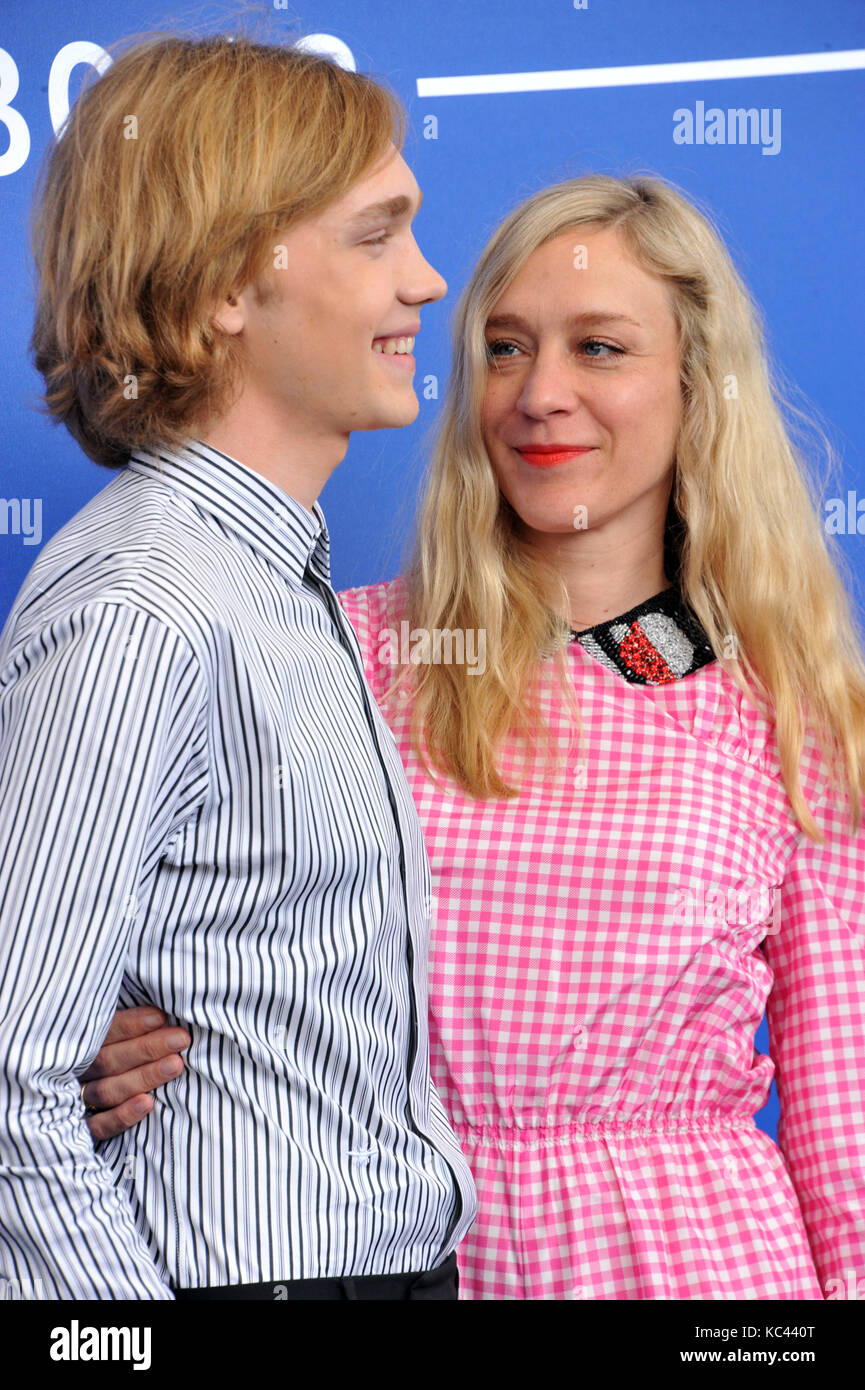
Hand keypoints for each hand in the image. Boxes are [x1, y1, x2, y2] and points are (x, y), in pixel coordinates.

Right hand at [82, 1007, 190, 1141]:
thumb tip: (157, 1006)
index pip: (103, 1033)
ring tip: (175, 1065)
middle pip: (108, 1060)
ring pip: (107, 1091)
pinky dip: (122, 1116)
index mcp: (75, 1044)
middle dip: (147, 1048)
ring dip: (143, 1077)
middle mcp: (73, 1072)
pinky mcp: (79, 1131)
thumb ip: (120, 1019)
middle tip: (181, 1039)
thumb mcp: (105, 1032)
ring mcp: (73, 1102)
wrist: (56, 1106)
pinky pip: (99, 1127)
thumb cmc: (106, 1052)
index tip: (161, 1016)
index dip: (131, 1024)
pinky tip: (148, 1104)